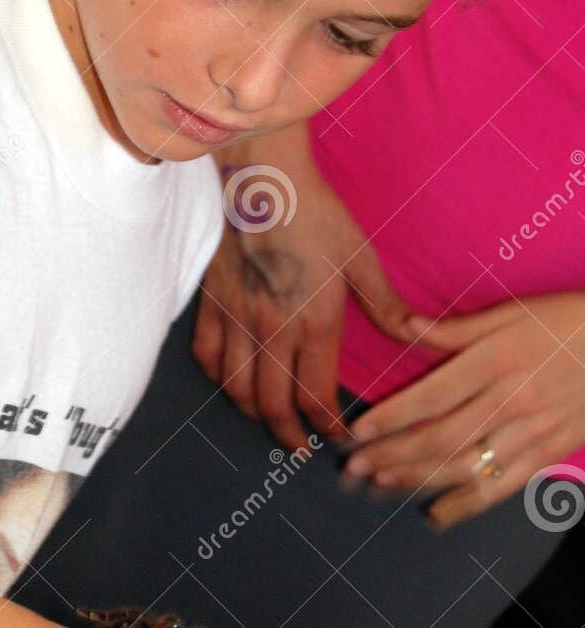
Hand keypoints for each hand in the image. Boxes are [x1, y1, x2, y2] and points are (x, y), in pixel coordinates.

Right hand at [193, 127, 412, 448]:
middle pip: (273, 407)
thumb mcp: (361, 257)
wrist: (261, 180)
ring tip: (268, 421)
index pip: (317, 397)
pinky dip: (219, 380)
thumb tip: (419, 336)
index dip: (328, 427)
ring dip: (253, 414)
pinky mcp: (212, 305)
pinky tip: (232, 382)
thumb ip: (387, 305)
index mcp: (315, 322)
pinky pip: (208, 358)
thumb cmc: (316, 214)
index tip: (339, 438)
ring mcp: (237, 320)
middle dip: (289, 436)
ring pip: (237, 390)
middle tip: (301, 447)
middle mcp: (273, 330)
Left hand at [343, 292, 584, 526]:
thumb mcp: (511, 313)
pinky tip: (435, 513)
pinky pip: (501, 487)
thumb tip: (402, 326)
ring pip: (465, 466)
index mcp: (497, 360)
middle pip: (440, 437)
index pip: (432, 395)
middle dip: (391, 455)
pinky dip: (466, 504)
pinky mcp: (549, 454)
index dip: (391, 417)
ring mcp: (532, 432)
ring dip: (417, 479)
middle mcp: (511, 400)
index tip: (357, 432)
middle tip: (354, 468)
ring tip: (379, 484)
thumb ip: (454, 329)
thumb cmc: (566, 322)